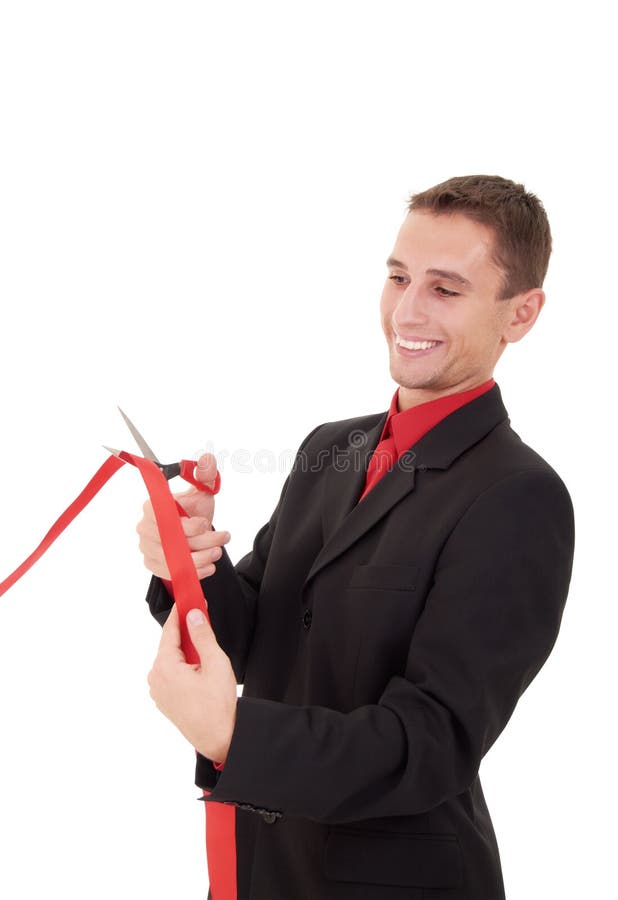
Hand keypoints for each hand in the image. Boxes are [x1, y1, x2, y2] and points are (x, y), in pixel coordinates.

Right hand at [136, 453, 230, 579]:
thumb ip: (205, 476)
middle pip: (172, 540)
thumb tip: (207, 458)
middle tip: (224, 538)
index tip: (205, 524)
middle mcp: (145, 527)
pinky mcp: (153, 565)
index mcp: (152, 506)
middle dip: (202, 541)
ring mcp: (147, 548)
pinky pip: (172, 573)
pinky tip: (209, 567)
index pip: (165, 518)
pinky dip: (193, 572)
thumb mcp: (202, 493)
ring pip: (174, 558)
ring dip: (201, 558)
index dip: (187, 525)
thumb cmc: (194, 512)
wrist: (193, 535)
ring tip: (218, 551)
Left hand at [147, 604, 236, 762]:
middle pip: (170, 644)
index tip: (187, 599)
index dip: (180, 612)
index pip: (169, 630)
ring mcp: (158, 691)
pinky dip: (183, 666)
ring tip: (207, 653)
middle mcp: (155, 678)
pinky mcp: (164, 699)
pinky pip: (171, 674)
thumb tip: (194, 616)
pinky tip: (200, 669)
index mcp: (165, 667)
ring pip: (171, 659)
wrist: (219, 739)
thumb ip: (203, 636)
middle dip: (186, 633)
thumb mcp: (215, 663)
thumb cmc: (218, 706)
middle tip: (202, 620)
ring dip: (186, 652)